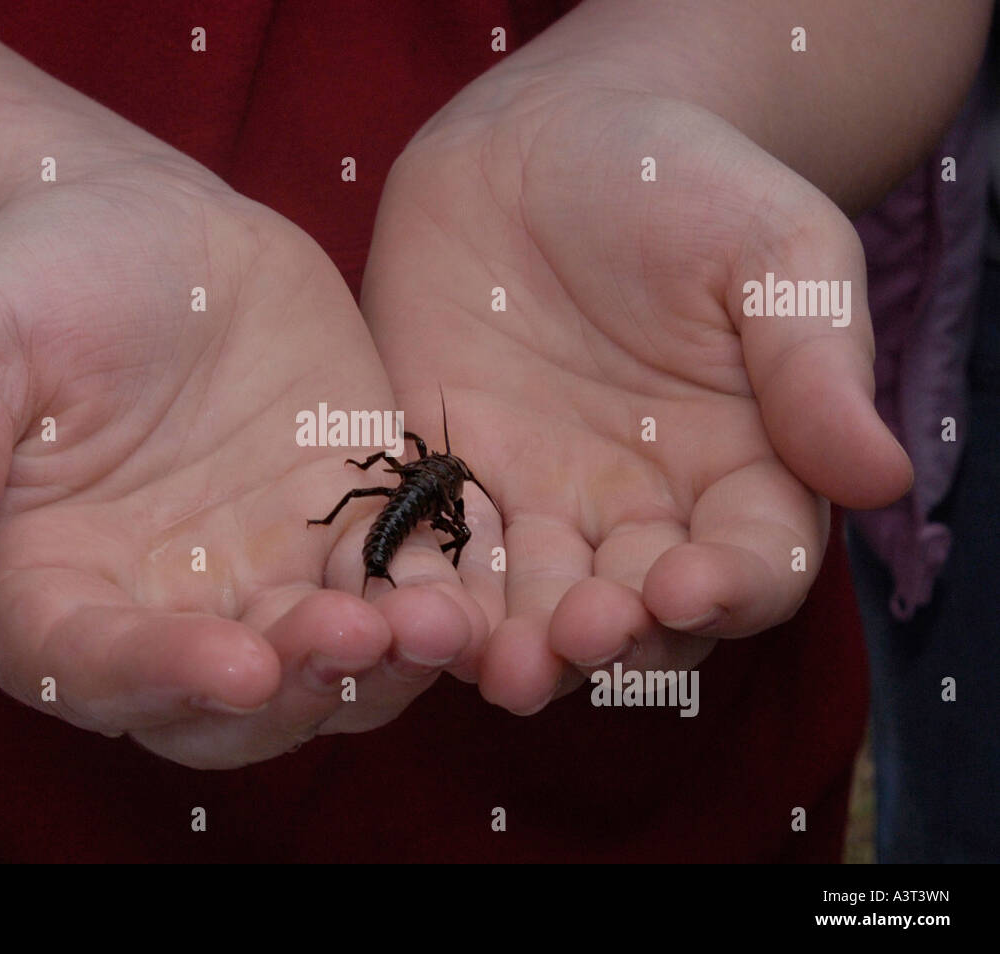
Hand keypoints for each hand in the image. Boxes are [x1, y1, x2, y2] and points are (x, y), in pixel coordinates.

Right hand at [0, 156, 484, 766]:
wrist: (141, 230)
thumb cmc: (27, 286)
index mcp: (55, 593)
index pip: (101, 669)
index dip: (163, 676)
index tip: (232, 663)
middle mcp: (167, 610)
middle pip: (234, 702)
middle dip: (298, 685)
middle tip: (356, 641)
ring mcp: (269, 575)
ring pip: (334, 665)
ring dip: (391, 661)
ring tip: (443, 620)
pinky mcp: (353, 526)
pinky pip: (405, 584)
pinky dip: (446, 596)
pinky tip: (487, 581)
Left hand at [362, 83, 910, 713]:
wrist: (542, 142)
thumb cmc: (683, 184)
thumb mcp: (773, 250)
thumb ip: (815, 361)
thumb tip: (884, 477)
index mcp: (741, 472)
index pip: (752, 562)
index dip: (728, 589)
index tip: (687, 587)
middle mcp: (638, 511)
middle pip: (632, 614)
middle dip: (605, 636)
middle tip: (574, 638)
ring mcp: (536, 500)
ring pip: (527, 604)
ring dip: (508, 641)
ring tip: (492, 660)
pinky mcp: (442, 476)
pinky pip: (431, 547)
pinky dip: (420, 583)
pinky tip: (404, 604)